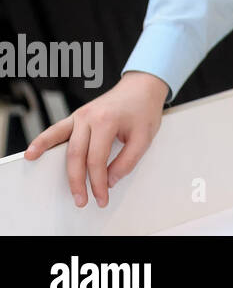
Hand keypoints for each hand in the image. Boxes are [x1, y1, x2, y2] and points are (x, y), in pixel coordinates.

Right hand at [24, 71, 169, 207]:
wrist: (142, 86)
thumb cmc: (144, 109)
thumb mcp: (145, 136)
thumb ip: (128, 161)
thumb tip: (110, 181)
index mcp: (106, 121)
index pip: (97, 160)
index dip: (98, 182)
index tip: (102, 197)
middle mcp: (89, 117)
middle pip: (77, 156)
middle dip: (78, 182)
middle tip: (82, 200)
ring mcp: (80, 115)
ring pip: (62, 144)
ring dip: (58, 166)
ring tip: (50, 183)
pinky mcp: (76, 117)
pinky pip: (56, 131)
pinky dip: (42, 142)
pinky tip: (32, 153)